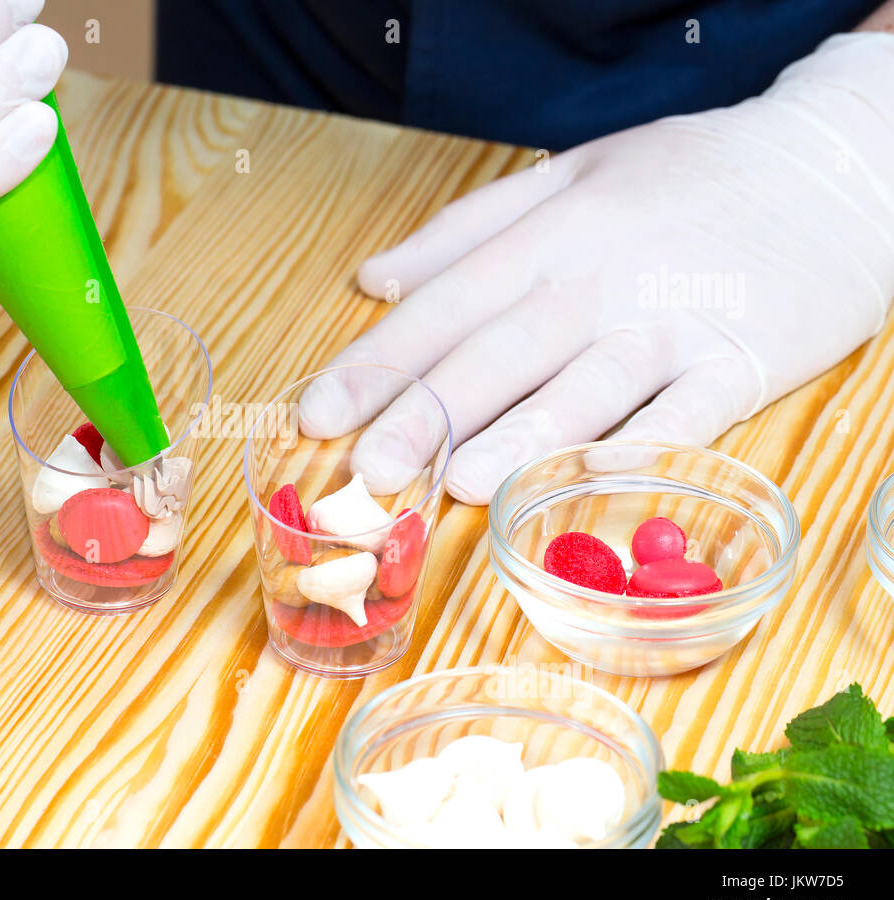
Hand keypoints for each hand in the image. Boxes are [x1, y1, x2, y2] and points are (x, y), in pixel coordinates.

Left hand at [299, 34, 893, 502]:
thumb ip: (465, 230)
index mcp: (552, 231)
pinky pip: (689, 411)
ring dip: (524, 436)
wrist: (832, 167)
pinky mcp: (745, 359)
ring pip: (589, 384)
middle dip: (427, 413)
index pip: (445, 304)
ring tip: (461, 483)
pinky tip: (597, 472)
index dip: (377, 362)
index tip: (317, 412)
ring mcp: (675, 319)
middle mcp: (603, 277)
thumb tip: (373, 278)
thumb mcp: (571, 173)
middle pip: (501, 350)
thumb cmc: (687, 178)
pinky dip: (647, 442)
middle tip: (366, 470)